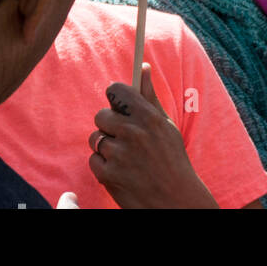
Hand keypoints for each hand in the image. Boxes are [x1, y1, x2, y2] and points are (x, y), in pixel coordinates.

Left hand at [88, 63, 217, 208]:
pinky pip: (93, 159)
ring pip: (95, 137)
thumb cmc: (170, 158)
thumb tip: (143, 66)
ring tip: (123, 154)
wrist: (173, 198)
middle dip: (108, 124)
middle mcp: (133, 132)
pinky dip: (102, 164)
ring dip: (104, 145)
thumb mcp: (165, 124)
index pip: (116, 90)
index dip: (114, 96)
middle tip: (122, 134)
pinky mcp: (107, 174)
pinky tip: (119, 169)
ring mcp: (119, 154)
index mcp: (148, 116)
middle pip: (101, 114)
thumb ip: (150, 96)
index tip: (117, 103)